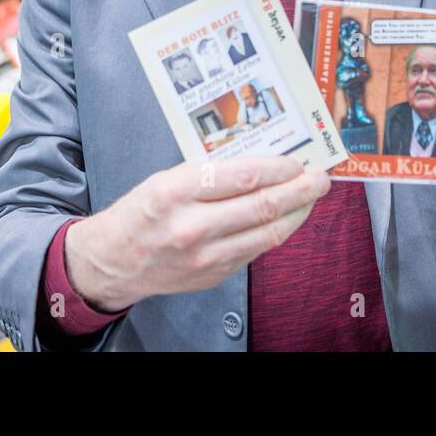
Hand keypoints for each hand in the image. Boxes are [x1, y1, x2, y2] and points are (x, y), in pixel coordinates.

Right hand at [65, 157, 330, 312]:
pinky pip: (255, 250)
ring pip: (267, 233)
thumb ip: (211, 172)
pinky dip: (275, 231)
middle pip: (262, 205)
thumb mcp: (167, 178)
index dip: (278, 167)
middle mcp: (192, 226)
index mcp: (176, 191)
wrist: (114, 260)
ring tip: (311, 196)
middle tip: (320, 177)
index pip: (243, 176)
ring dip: (297, 213)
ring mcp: (205, 257)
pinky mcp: (215, 275)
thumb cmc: (142, 211)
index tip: (296, 160)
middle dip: (300, 189)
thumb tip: (262, 161)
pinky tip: (285, 217)